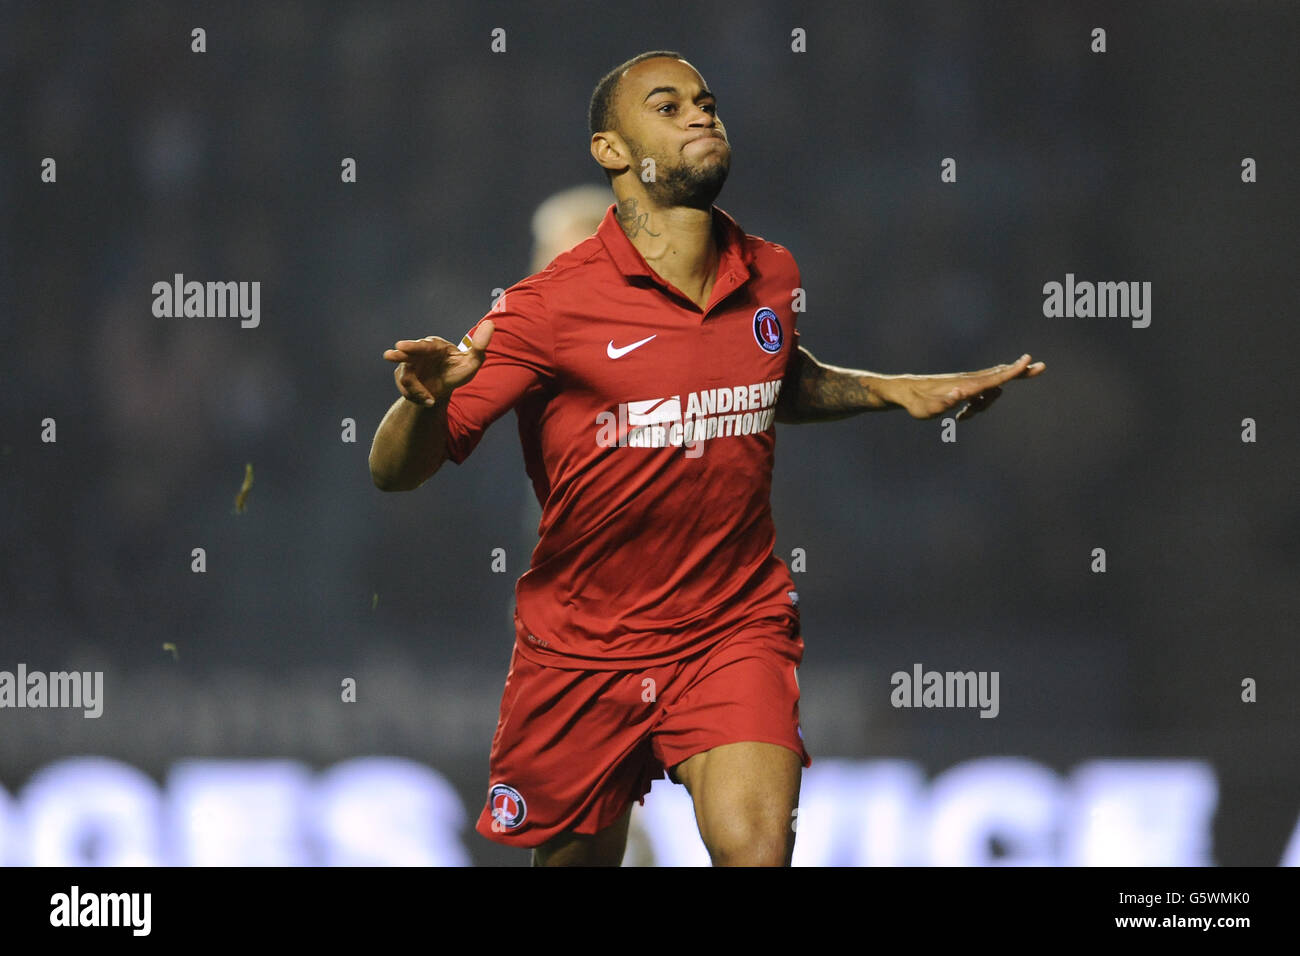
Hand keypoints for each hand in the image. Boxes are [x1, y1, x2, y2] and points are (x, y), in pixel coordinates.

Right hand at [383, 321, 494, 405]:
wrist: (445, 389)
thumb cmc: (459, 372)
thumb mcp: (473, 363)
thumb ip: (480, 346)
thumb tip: (490, 324)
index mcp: (434, 346)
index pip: (423, 345)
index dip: (412, 346)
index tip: (400, 346)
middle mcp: (419, 353)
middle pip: (406, 354)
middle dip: (399, 355)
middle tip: (389, 355)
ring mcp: (409, 365)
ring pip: (406, 377)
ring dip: (417, 390)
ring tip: (429, 399)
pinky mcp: (404, 378)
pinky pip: (407, 389)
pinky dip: (418, 397)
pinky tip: (429, 400)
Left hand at [893, 353, 1044, 420]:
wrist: (905, 392)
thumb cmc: (916, 402)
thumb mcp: (926, 409)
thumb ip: (942, 403)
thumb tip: (959, 394)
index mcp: (966, 385)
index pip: (994, 378)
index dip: (1012, 371)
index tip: (1026, 360)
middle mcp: (969, 381)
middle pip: (1000, 377)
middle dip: (1019, 373)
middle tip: (1041, 367)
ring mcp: (968, 382)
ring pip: (990, 391)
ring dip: (982, 407)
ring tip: (961, 418)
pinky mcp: (964, 387)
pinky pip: (980, 396)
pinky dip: (976, 407)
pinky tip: (961, 417)